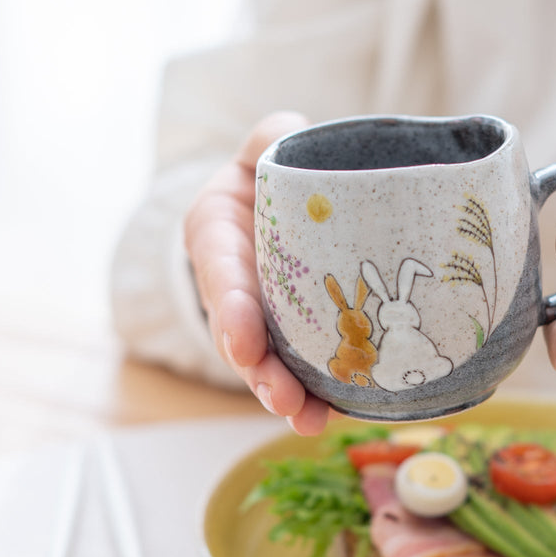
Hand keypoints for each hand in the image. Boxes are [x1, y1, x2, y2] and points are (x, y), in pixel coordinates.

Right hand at [184, 112, 331, 433]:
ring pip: (268, 362)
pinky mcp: (294, 335)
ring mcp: (263, 315)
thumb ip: (272, 138)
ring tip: (312, 422)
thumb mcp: (265, 146)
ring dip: (286, 395)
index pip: (217, 270)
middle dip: (259, 372)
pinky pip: (302, 368)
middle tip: (284, 400)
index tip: (243, 344)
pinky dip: (318, 393)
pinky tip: (338, 415)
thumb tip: (292, 135)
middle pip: (239, 335)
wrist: (291, 206)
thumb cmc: (274, 172)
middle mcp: (232, 283)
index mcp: (217, 232)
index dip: (229, 310)